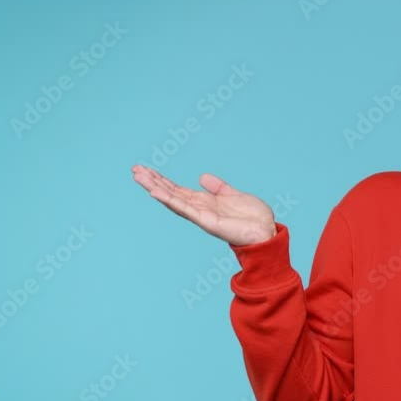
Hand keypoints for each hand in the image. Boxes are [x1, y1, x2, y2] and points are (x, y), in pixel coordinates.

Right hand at [132, 165, 276, 245]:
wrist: (266, 231)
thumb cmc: (253, 217)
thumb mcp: (233, 195)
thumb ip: (217, 187)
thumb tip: (202, 177)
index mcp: (205, 202)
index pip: (178, 190)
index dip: (163, 180)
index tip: (147, 169)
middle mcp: (199, 208)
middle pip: (170, 193)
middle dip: (153, 181)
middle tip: (134, 169)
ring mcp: (200, 215)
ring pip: (172, 199)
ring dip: (155, 188)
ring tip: (138, 177)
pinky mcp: (205, 220)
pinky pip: (184, 208)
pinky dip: (169, 200)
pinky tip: (155, 192)